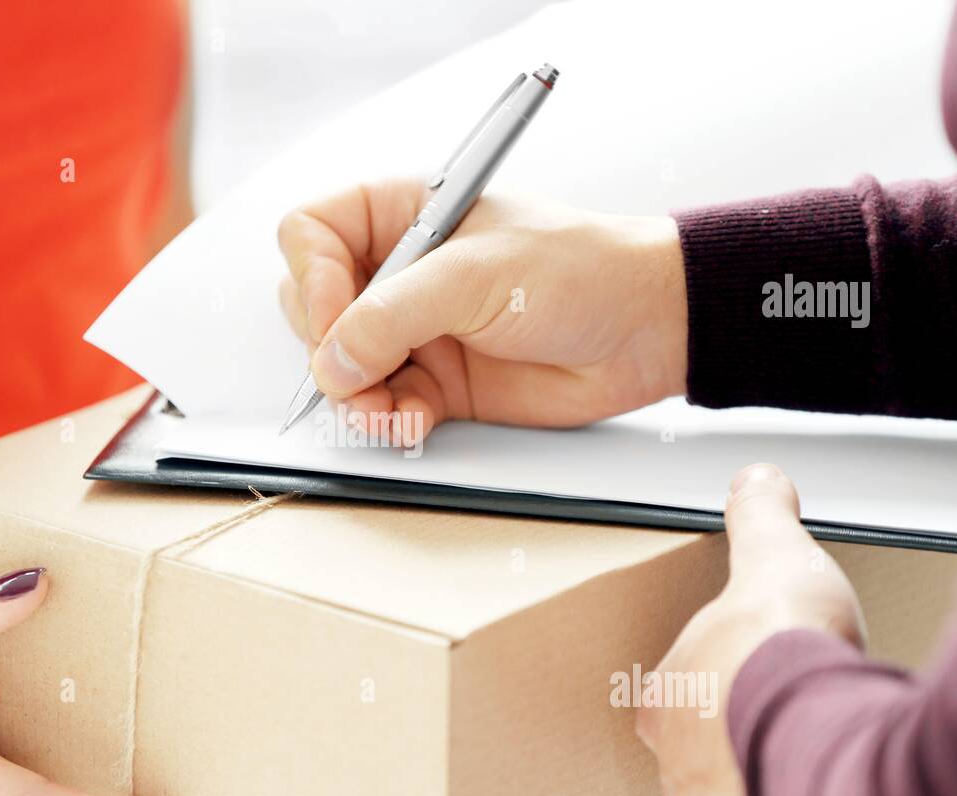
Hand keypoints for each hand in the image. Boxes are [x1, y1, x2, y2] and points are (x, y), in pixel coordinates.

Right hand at [277, 178, 687, 442]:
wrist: (644, 331)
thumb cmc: (580, 271)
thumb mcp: (475, 276)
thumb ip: (393, 316)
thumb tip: (333, 361)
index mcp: (404, 214)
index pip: (312, 233)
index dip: (312, 278)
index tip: (337, 318)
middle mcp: (401, 270)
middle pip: (314, 305)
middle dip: (327, 346)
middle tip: (357, 367)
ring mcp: (416, 328)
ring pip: (341, 364)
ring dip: (353, 395)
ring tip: (386, 407)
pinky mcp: (437, 380)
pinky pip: (381, 404)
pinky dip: (387, 419)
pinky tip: (414, 419)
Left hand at [635, 464, 866, 795]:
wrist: (832, 732)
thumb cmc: (786, 654)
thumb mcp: (771, 556)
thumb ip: (759, 516)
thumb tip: (757, 481)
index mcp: (663, 701)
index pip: (670, 693)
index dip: (712, 676)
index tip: (743, 671)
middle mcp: (677, 765)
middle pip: (700, 747)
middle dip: (736, 729)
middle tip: (778, 707)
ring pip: (731, 793)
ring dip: (760, 772)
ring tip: (801, 745)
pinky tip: (815, 782)